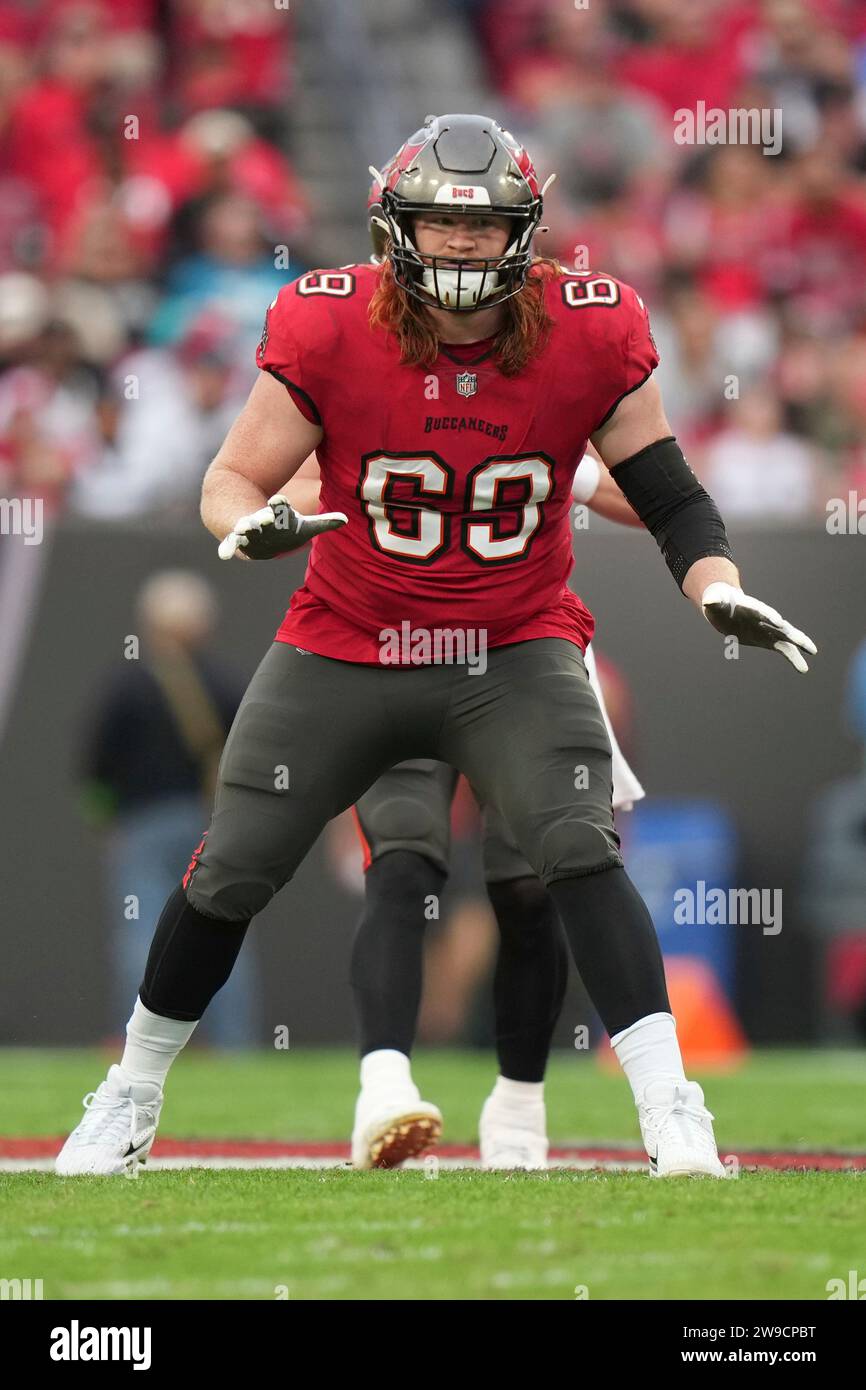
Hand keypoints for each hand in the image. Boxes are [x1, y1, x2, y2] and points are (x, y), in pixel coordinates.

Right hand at [218, 494, 347, 559]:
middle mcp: (263, 520)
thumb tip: (347, 520)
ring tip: (245, 528)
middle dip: (264, 518)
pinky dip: (227, 548)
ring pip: (247, 527)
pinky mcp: (238, 540)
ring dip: (247, 528)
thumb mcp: (303, 526)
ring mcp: (249, 529)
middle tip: (265, 517)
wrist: (250, 522)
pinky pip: (230, 544)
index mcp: (278, 514)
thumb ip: (324, 522)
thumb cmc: (283, 527)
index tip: (280, 501)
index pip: (280, 507)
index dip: (280, 505)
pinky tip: (223, 555)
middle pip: (264, 518)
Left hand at [701, 581, 816, 672]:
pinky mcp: (769, 640)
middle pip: (781, 626)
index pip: (762, 611)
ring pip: (788, 639)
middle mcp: (765, 619)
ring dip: (799, 646)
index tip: (778, 622)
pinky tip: (803, 668)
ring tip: (812, 653)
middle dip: (793, 633)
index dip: (770, 616)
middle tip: (805, 642)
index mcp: (752, 608)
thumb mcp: (715, 601)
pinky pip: (784, 650)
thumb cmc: (721, 602)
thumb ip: (714, 601)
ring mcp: (769, 630)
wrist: (727, 608)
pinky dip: (793, 658)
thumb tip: (708, 602)